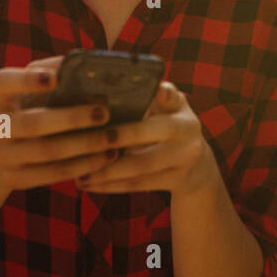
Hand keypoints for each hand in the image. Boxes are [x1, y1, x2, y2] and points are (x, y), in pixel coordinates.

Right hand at [0, 56, 114, 192]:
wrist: (5, 146)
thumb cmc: (32, 104)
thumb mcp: (36, 86)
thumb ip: (58, 73)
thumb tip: (93, 66)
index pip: (5, 83)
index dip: (27, 81)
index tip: (55, 79)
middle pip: (32, 124)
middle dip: (72, 119)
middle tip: (104, 112)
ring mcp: (1, 155)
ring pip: (46, 152)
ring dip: (84, 145)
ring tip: (113, 138)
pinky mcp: (14, 178)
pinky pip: (51, 174)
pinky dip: (81, 166)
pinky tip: (105, 157)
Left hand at [74, 82, 220, 197]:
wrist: (196, 167)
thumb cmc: (166, 129)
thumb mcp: (164, 109)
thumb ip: (144, 98)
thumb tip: (102, 92)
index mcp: (179, 106)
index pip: (171, 96)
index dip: (163, 93)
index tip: (154, 90)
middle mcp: (187, 129)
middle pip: (153, 132)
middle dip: (124, 135)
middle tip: (97, 138)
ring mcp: (185, 157)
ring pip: (141, 165)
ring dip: (108, 170)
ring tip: (80, 172)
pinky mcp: (176, 180)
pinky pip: (139, 184)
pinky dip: (111, 186)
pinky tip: (88, 184)